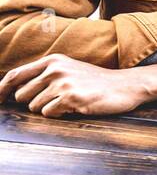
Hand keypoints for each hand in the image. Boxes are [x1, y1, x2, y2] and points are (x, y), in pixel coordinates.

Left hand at [0, 55, 150, 115]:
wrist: (126, 86)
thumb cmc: (96, 82)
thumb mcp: (69, 70)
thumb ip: (44, 75)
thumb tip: (14, 91)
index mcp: (52, 60)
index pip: (15, 75)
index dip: (1, 90)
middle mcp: (54, 69)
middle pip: (22, 95)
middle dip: (33, 103)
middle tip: (54, 102)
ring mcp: (62, 83)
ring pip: (34, 106)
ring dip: (49, 109)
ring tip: (68, 103)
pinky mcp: (70, 98)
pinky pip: (49, 113)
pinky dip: (59, 114)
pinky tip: (75, 107)